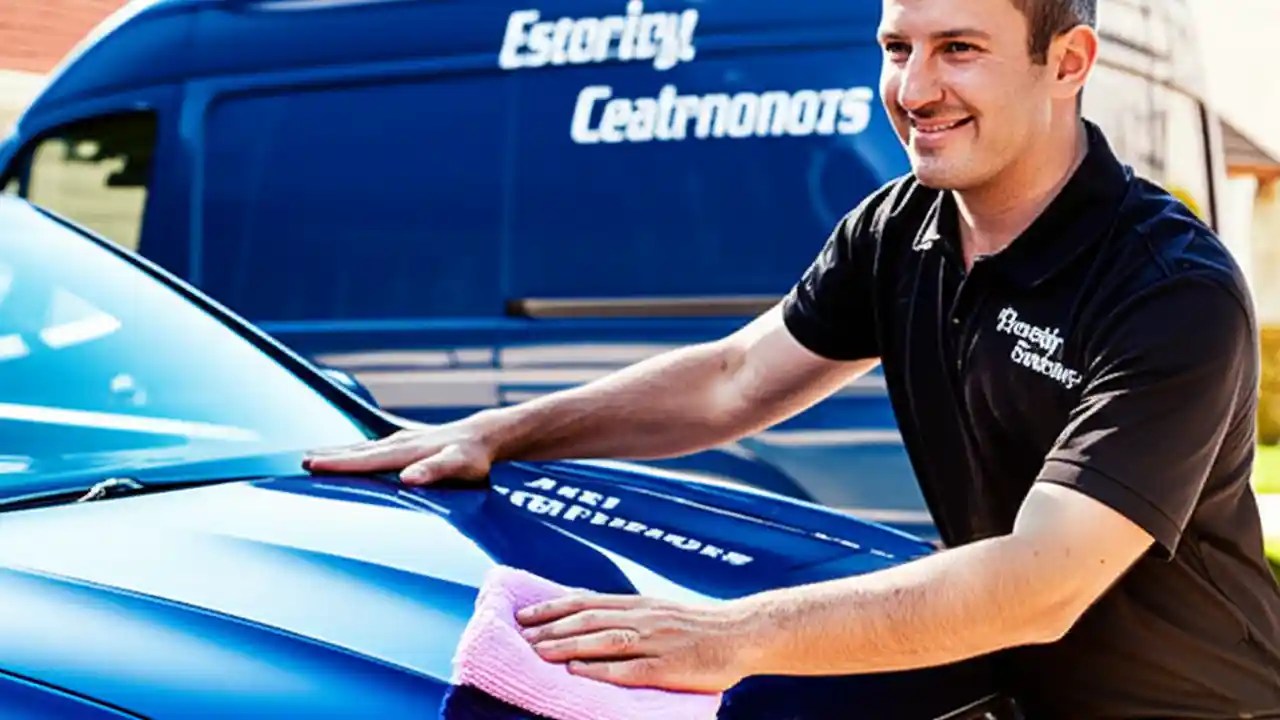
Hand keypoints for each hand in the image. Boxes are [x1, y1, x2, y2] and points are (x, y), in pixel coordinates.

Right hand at [302, 422, 494, 484]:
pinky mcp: (407, 443)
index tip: (312, 465)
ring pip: (364, 448)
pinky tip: (348, 456)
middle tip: (301, 462)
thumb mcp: (461, 465)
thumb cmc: (474, 456)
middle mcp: (401, 443)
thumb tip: (408, 478)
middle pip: (359, 452)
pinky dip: (356, 452)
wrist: (486, 436)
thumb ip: (436, 470)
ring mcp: (403, 441)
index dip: (339, 464)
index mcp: (408, 450)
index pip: (367, 460)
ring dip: (339, 453)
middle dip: (330, 457)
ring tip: (314, 457)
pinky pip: (374, 448)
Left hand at [515, 591, 756, 693]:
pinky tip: (576, 673)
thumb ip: (629, 615)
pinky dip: (600, 670)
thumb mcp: (660, 611)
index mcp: (639, 604)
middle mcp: (642, 617)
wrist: (741, 633)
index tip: (525, 613)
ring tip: (539, 652)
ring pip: (603, 640)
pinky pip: (629, 669)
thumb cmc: (699, 627)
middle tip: (521, 635)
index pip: (587, 601)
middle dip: (552, 627)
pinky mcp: (668, 667)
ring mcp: (655, 642)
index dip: (554, 606)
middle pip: (589, 619)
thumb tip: (592, 620)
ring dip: (568, 646)